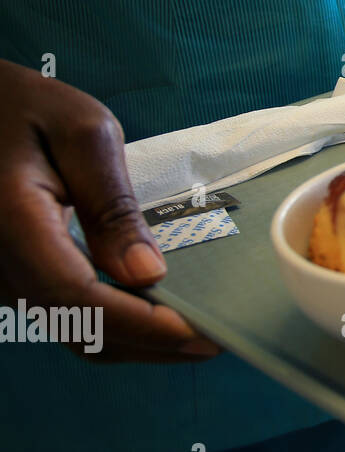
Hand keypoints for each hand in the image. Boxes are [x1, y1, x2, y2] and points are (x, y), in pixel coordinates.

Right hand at [0, 60, 220, 362]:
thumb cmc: (30, 107)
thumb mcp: (84, 134)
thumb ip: (113, 205)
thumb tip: (147, 274)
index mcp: (14, 224)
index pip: (80, 298)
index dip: (143, 325)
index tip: (201, 333)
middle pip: (77, 327)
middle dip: (149, 344)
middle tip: (215, 340)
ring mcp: (0, 275)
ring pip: (69, 330)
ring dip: (133, 341)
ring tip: (195, 334)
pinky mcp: (12, 274)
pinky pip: (62, 313)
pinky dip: (111, 323)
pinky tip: (154, 313)